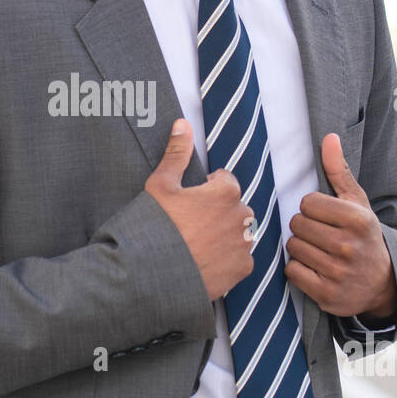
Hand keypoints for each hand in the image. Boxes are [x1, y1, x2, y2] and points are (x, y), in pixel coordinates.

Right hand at [145, 119, 255, 302]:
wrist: (152, 274)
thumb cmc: (155, 226)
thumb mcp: (161, 185)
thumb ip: (177, 153)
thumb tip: (183, 124)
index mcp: (226, 192)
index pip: (225, 181)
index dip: (206, 189)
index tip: (189, 202)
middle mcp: (242, 216)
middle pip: (234, 207)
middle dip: (218, 212)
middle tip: (191, 226)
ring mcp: (244, 244)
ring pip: (239, 232)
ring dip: (224, 235)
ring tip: (196, 245)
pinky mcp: (243, 269)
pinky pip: (240, 258)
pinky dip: (226, 259)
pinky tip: (204, 262)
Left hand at [283, 133, 396, 319]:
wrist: (382, 283)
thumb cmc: (362, 235)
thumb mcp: (357, 203)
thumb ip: (339, 171)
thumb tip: (329, 137)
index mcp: (358, 220)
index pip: (307, 203)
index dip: (312, 208)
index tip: (325, 216)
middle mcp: (349, 246)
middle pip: (297, 224)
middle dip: (304, 228)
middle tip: (320, 235)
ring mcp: (339, 272)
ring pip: (293, 247)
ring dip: (301, 248)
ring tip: (319, 250)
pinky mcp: (327, 295)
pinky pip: (292, 272)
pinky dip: (298, 269)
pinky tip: (314, 268)